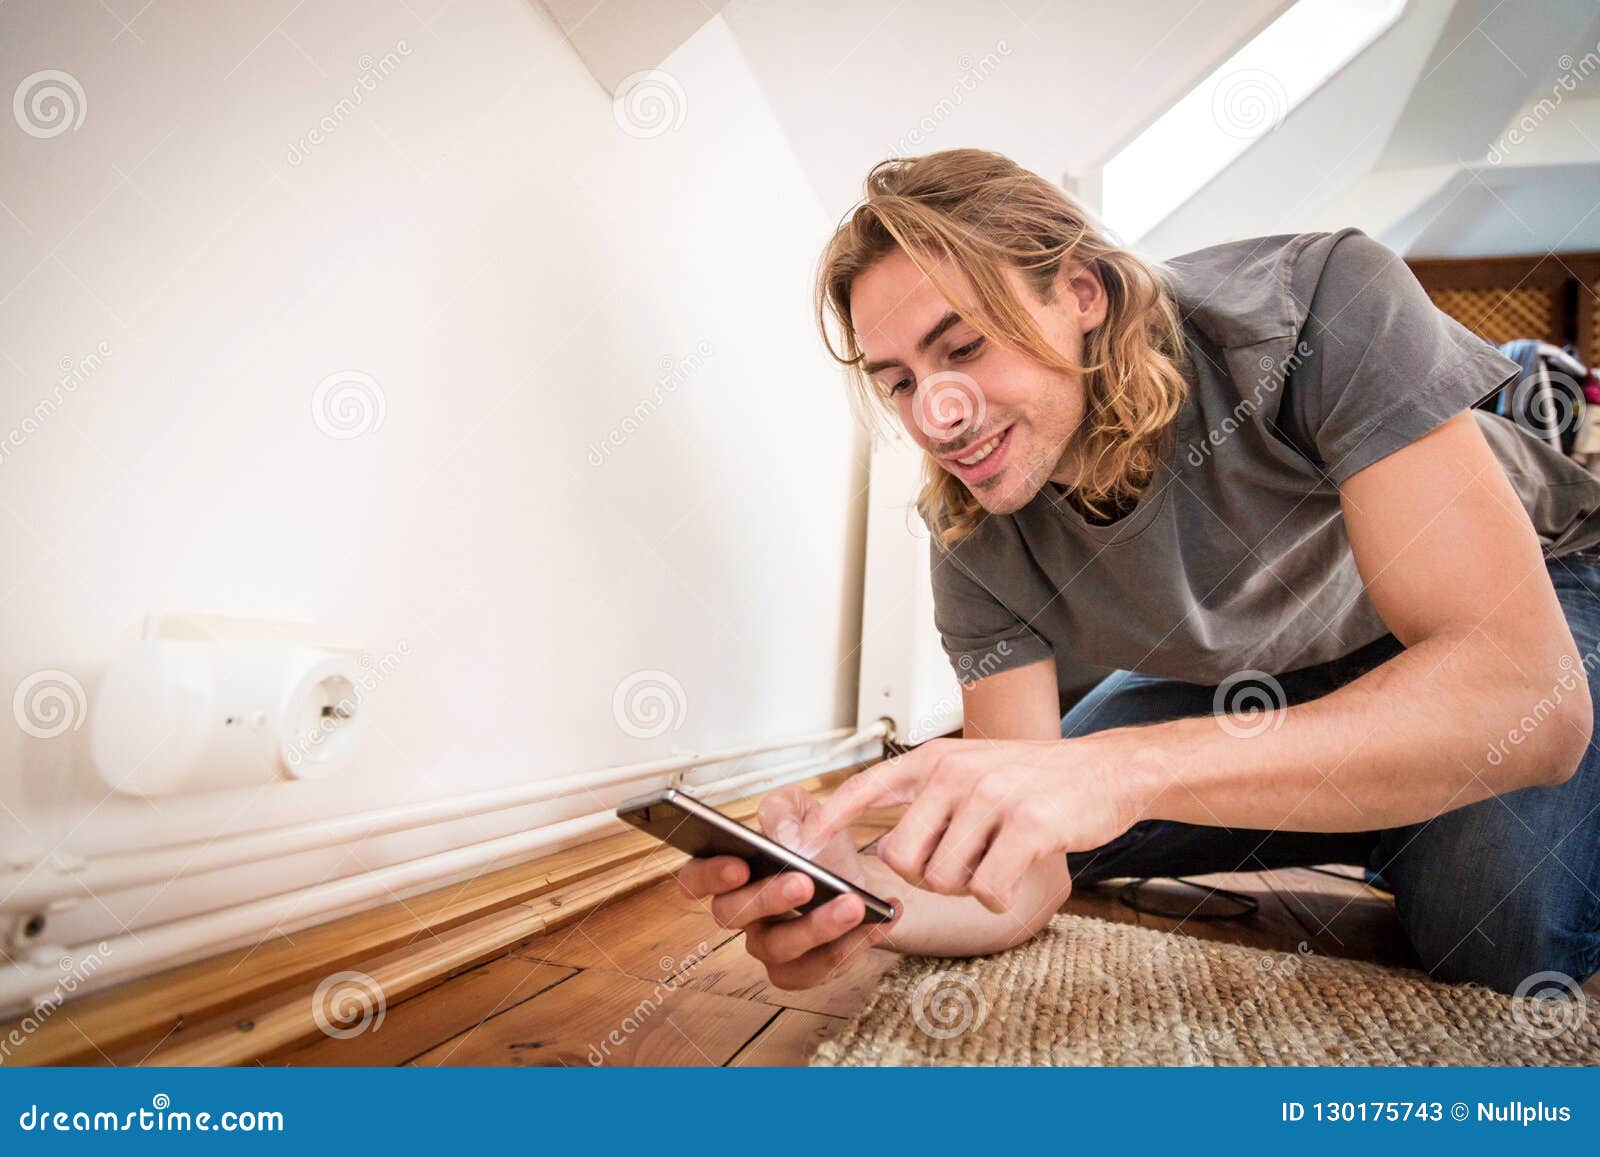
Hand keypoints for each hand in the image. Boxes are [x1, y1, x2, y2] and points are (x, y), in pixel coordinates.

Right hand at [674, 784, 901, 989]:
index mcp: (729, 869)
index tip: (740, 864)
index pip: (694, 878)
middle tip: (806, 882)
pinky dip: (850, 947)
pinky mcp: (799, 970)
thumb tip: (783, 836)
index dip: (709, 875)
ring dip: (817, 926)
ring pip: (777, 948)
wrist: (859, 875)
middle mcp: (741, 912)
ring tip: (854, 904)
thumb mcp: (802, 807)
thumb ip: (784, 809)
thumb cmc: (818, 842)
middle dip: (769, 899)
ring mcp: (767, 945)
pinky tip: (877, 920)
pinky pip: (815, 970)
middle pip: (732, 915)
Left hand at [812, 735, 1154, 912]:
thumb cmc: (1037, 781)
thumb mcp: (975, 770)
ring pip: (944, 879)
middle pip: (903, 858)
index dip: (832, 817)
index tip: (805, 843)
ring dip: (969, 887)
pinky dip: (999, 897)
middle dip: (926, 878)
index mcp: (937, 759)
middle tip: (962, 866)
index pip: (868, 785)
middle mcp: (957, 772)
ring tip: (997, 860)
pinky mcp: (1027, 825)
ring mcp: (992, 796)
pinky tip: (1015, 878)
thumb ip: (929, 800)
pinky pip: (988, 888)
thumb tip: (883, 849)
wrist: (1108, 770)